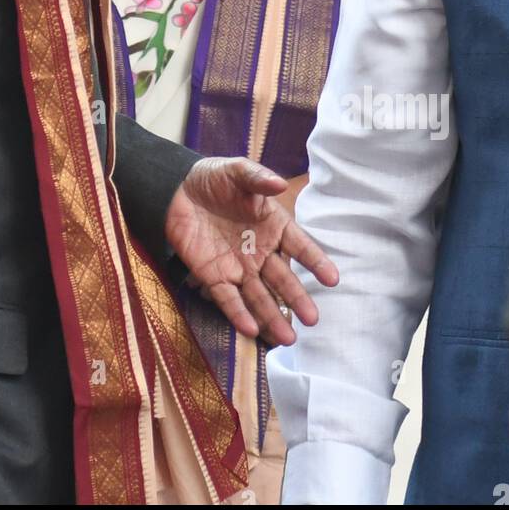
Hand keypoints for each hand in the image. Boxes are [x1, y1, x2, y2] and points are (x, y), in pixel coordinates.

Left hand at [164, 156, 337, 346]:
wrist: (176, 190)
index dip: (315, 261)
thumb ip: (258, 178)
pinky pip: (228, 298)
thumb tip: (279, 183)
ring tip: (288, 338)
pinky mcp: (213, 276)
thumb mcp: (236, 171)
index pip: (299, 245)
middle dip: (297, 298)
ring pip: (258, 296)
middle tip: (313, 319)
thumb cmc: (213, 179)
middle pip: (282, 278)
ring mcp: (238, 266)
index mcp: (272, 225)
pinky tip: (250, 330)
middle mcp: (260, 251)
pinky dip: (238, 314)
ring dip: (272, 316)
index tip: (332, 279)